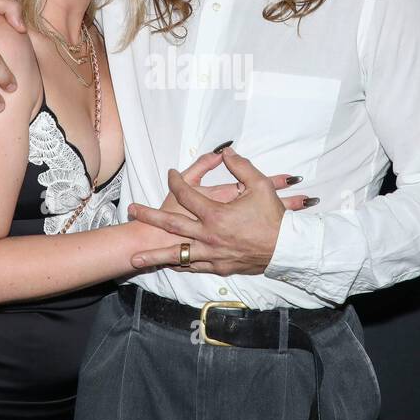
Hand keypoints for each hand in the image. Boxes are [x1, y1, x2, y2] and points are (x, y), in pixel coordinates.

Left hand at [126, 145, 315, 274]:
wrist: (287, 250)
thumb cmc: (274, 218)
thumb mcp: (260, 186)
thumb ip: (241, 167)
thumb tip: (227, 152)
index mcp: (216, 214)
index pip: (187, 194)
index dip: (175, 181)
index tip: (169, 174)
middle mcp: (209, 236)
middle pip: (171, 225)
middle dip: (149, 217)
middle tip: (132, 212)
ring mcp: (212, 254)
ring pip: (177, 255)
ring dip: (154, 256)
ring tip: (134, 259)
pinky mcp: (219, 267)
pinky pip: (194, 266)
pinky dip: (180, 264)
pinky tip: (169, 265)